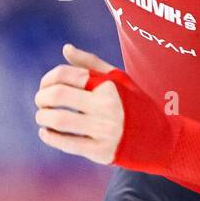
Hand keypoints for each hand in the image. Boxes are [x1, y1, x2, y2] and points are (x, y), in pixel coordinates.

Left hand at [34, 43, 124, 164]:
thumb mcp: (119, 80)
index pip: (67, 74)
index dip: (49, 78)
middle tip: (40, 101)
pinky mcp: (100, 151)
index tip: (45, 85)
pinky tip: (46, 132)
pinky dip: (50, 136)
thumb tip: (66, 48)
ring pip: (59, 120)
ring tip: (42, 116)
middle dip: (42, 97)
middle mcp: (107, 106)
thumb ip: (91, 64)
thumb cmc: (135, 105)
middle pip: (59, 95)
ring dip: (43, 117)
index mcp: (108, 85)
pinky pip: (66, 143)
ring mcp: (104, 130)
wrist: (159, 139)